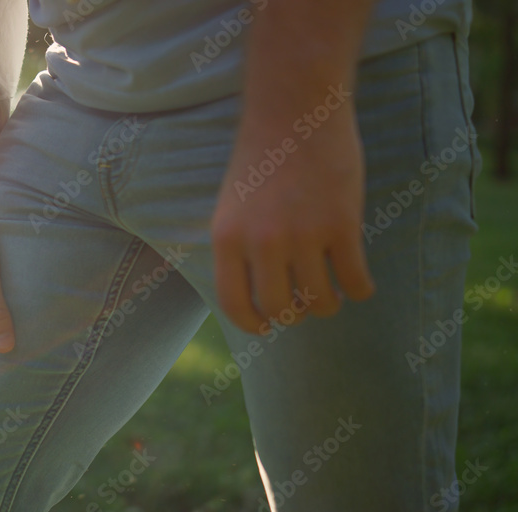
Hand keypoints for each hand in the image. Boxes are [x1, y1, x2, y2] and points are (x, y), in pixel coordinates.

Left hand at [211, 105, 374, 333]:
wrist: (294, 108)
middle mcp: (261, 243)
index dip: (252, 324)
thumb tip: (254, 293)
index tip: (266, 328)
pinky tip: (360, 284)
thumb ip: (238, 245)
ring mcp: (302, 236)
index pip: (235, 304)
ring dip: (327, 304)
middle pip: (281, 308)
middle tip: (304, 303)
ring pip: (320, 300)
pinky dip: (360, 289)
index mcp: (226, 238)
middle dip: (294, 313)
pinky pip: (354, 280)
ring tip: (331, 293)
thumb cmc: (262, 154)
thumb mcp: (232, 203)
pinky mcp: (342, 225)